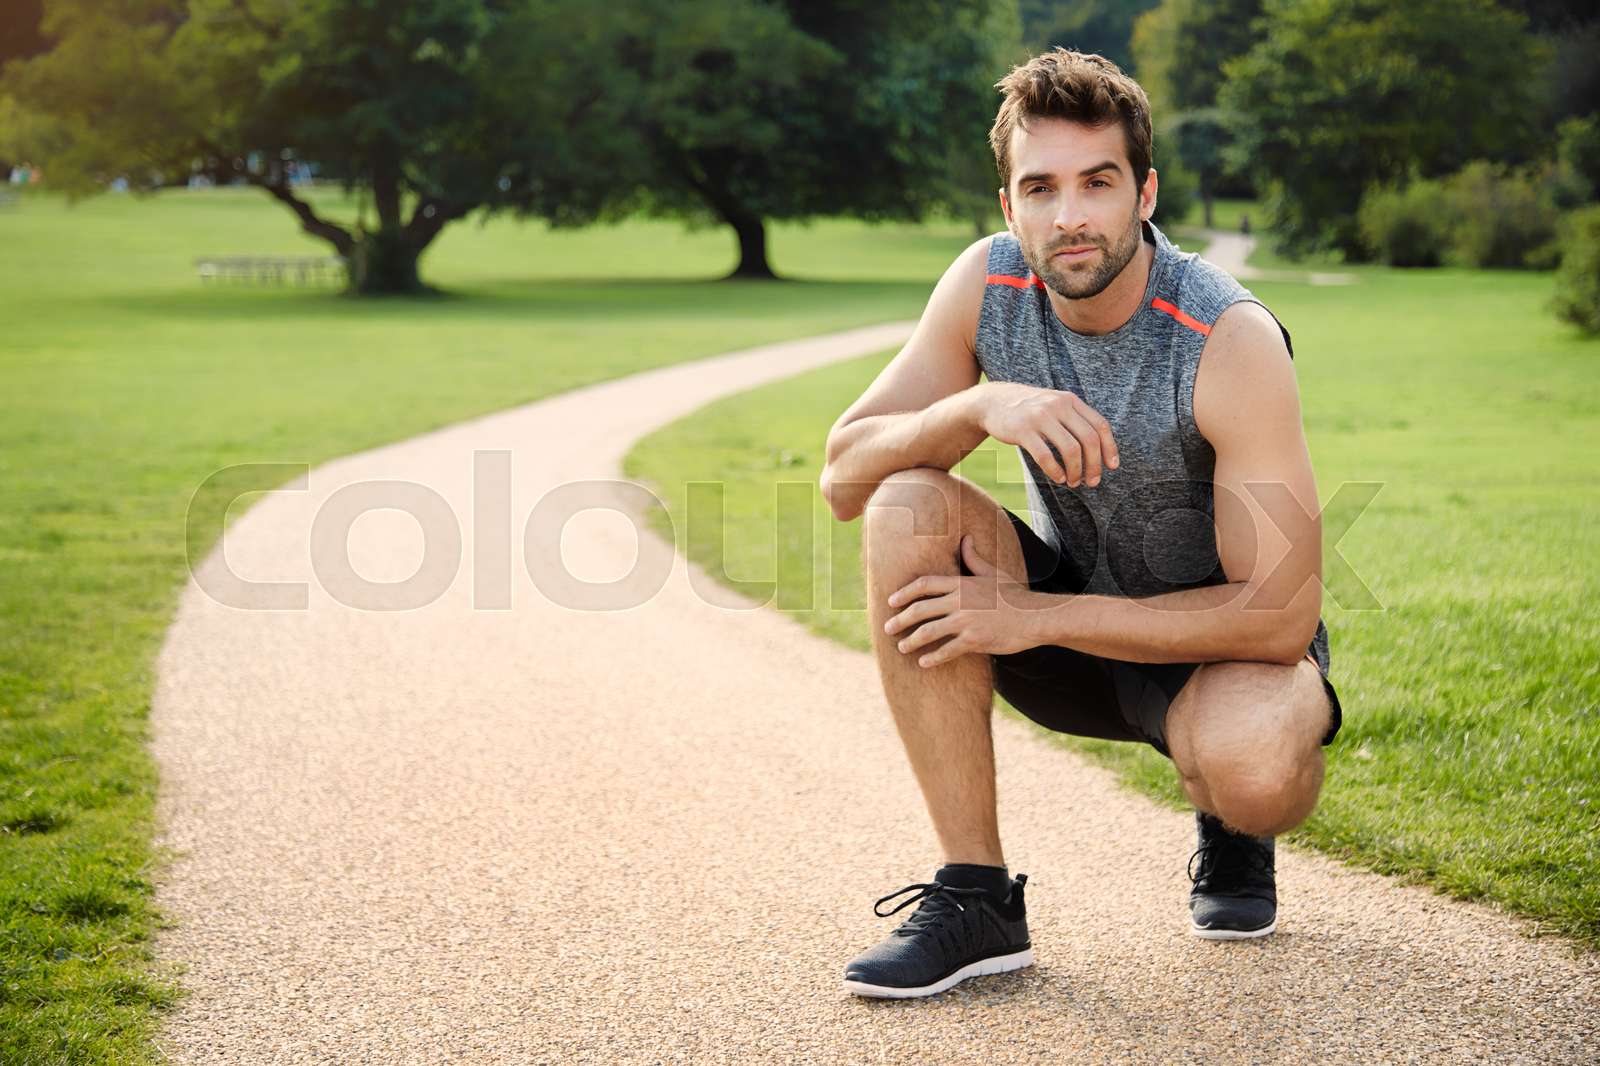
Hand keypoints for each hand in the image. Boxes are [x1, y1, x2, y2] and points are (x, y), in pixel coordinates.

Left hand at [883, 534, 1051, 667]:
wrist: (1035, 617)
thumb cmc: (1014, 595)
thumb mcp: (993, 572)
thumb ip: (974, 558)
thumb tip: (965, 538)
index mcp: (961, 584)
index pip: (924, 585)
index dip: (905, 593)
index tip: (891, 601)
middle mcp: (959, 601)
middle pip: (920, 610)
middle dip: (900, 620)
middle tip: (888, 628)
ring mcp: (966, 621)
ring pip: (929, 631)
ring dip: (911, 641)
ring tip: (902, 648)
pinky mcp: (974, 640)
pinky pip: (947, 650)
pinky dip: (933, 658)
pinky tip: (923, 663)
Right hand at [976, 382, 1118, 487]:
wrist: (992, 401)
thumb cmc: (1028, 409)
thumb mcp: (1054, 405)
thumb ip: (1074, 419)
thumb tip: (1098, 449)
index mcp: (1070, 400)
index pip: (1100, 425)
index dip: (1110, 448)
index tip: (1111, 466)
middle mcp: (1058, 406)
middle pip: (1089, 439)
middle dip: (1094, 465)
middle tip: (1092, 482)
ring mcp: (1040, 417)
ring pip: (1070, 449)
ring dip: (1076, 471)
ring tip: (1072, 482)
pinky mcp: (1023, 430)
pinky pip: (1045, 456)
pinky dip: (1055, 471)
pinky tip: (1057, 478)